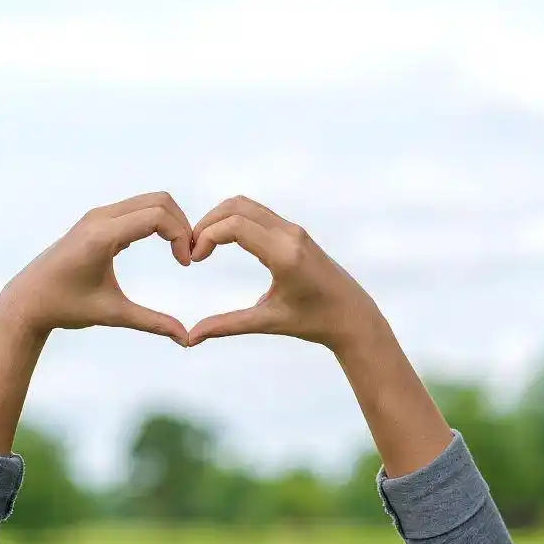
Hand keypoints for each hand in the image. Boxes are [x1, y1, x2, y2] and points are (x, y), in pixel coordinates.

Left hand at [0, 191, 193, 345]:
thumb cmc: (65, 307)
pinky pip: (135, 209)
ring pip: (149, 201)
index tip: (185, 264)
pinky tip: (160, 247)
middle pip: (159, 201)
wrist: (28, 300)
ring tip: (177, 252)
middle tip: (187, 256)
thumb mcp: (113, 314)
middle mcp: (100, 218)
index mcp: (102, 236)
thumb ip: (152, 323)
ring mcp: (97, 216)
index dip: (181, 236)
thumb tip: (185, 339)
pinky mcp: (96, 220)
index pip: (157, 216)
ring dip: (170, 222)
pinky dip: (155, 221)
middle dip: (181, 225)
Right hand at [187, 195, 384, 352]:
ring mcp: (294, 230)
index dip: (206, 237)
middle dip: (207, 223)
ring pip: (246, 206)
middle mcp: (289, 234)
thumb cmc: (314, 321)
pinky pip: (257, 214)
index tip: (194, 259)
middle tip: (192, 249)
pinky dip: (234, 221)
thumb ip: (227, 326)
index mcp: (284, 254)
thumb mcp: (267, 322)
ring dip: (220, 219)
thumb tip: (191, 338)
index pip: (234, 226)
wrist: (352, 315)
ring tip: (204, 245)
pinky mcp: (294, 232)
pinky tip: (223, 243)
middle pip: (236, 207)